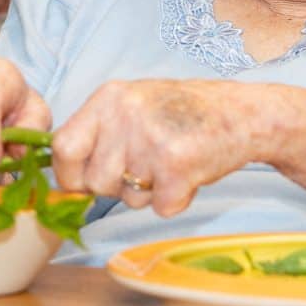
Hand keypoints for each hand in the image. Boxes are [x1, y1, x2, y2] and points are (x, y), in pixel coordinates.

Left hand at [51, 80, 255, 216]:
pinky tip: (190, 174)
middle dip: (117, 186)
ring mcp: (150, 138)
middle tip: (148, 165)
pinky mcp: (177, 164)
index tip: (83, 183)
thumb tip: (63, 183)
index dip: (69, 174)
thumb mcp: (133, 106)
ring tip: (171, 164)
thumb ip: (98, 135)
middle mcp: (124, 114)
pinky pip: (161, 207)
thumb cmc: (185, 114)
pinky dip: (176, 201)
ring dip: (148, 193)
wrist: (243, 113)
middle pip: (94, 181)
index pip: (63, 146)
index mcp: (109, 97)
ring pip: (128, 198)